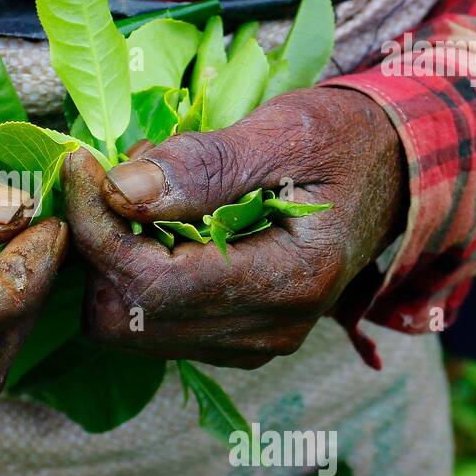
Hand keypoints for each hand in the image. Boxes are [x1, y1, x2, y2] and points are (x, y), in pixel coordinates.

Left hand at [63, 87, 405, 367]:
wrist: (393, 173)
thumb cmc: (342, 140)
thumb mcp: (283, 131)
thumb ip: (203, 164)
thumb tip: (119, 189)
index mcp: (290, 281)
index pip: (149, 282)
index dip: (96, 226)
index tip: (82, 164)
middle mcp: (269, 330)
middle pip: (126, 318)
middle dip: (100, 247)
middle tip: (110, 178)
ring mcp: (251, 345)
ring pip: (128, 327)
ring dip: (112, 260)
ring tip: (139, 197)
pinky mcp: (233, 341)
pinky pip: (150, 325)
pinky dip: (134, 275)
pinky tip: (158, 226)